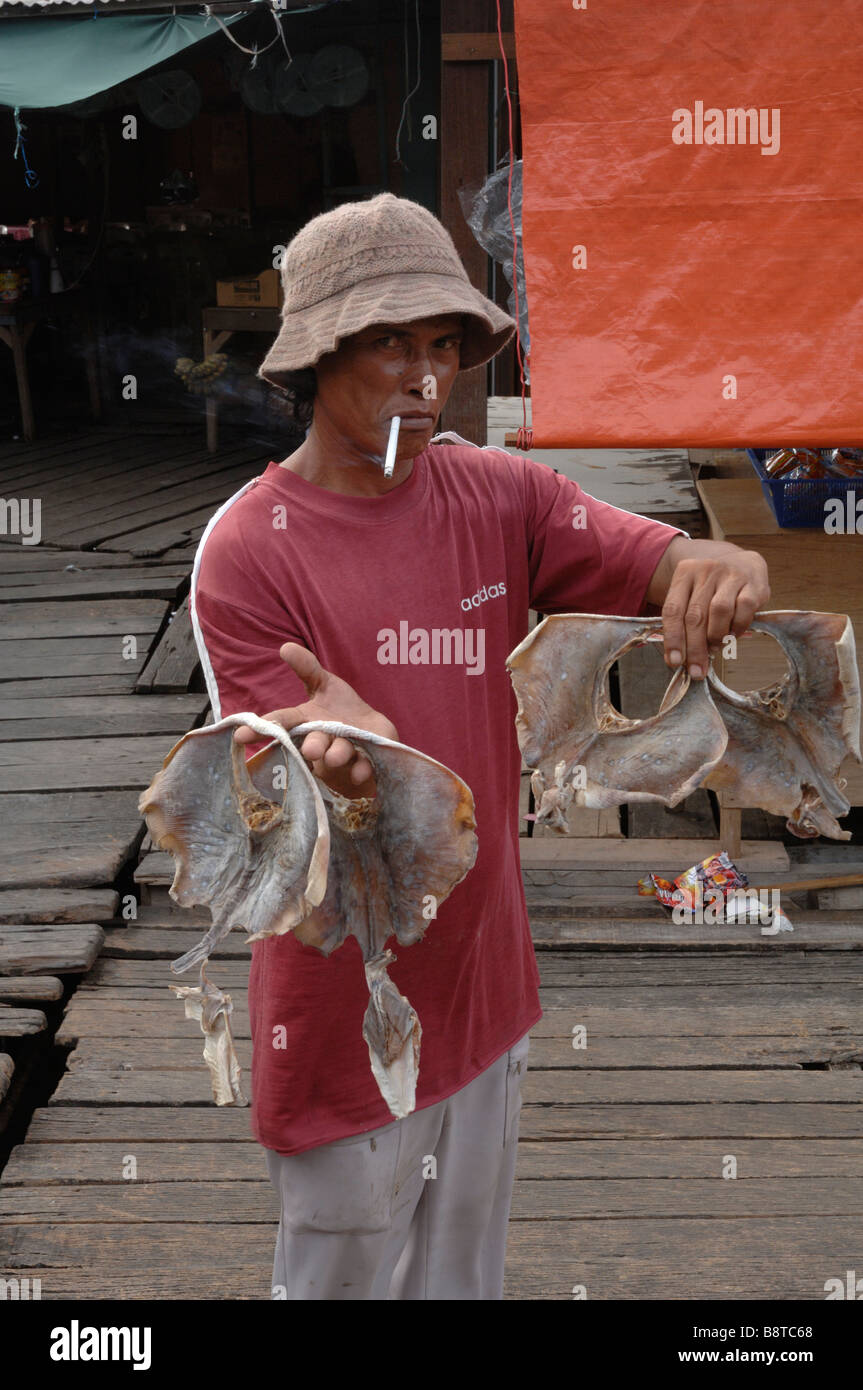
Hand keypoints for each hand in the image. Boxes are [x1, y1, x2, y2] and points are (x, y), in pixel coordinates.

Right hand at [233, 644, 397, 796]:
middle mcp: (321, 741)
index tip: (240, 736)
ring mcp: (342, 753)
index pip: (282, 723)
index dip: (261, 729)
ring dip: (336, 755)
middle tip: (310, 750)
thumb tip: (284, 647)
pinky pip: (362, 767)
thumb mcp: (324, 684)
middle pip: (313, 743)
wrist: (372, 733)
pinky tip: (361, 772)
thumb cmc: (340, 710)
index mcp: (306, 722)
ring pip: (338, 754)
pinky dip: (361, 770)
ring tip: (335, 756)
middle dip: (312, 745)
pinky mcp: (365, 762)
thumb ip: (307, 667)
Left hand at [649, 538, 769, 678]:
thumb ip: (684, 621)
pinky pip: (744, 609)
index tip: (674, 662)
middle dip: (695, 648)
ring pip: (719, 611)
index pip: (673, 610)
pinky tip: (732, 635)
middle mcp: (706, 570)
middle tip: (696, 669)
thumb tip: (679, 659)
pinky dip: (737, 628)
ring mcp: (731, 575)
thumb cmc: (712, 586)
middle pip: (695, 615)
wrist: (741, 561)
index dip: (673, 638)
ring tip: (714, 649)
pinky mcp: (754, 583)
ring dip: (716, 637)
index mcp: (684, 573)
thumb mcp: (692, 594)